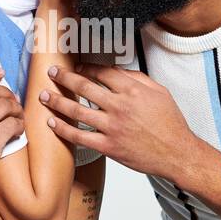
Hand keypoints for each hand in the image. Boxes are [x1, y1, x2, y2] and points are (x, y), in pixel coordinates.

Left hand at [38, 62, 203, 182]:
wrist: (176, 153)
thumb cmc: (170, 123)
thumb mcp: (159, 92)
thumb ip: (137, 79)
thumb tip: (116, 70)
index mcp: (132, 90)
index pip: (102, 72)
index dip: (86, 66)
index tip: (78, 66)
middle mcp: (119, 106)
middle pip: (84, 86)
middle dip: (64, 77)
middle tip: (52, 72)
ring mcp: (112, 127)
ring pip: (76, 110)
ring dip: (56, 101)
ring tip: (44, 95)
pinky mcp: (108, 146)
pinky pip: (79, 136)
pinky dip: (63, 129)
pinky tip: (52, 123)